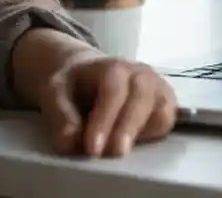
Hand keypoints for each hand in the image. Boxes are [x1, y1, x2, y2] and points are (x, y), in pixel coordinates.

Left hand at [12, 30, 177, 156]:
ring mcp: (157, 88)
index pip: (113, 91)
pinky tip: (132, 143)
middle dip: (127, 128)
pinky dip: (153, 135)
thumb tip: (70, 142)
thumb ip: (60, 115)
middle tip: (112, 154)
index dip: (104, 120)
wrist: (87, 73)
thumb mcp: (55, 92)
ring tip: (119, 151)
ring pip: (161, 110)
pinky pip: (167, 121)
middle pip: (142, 98)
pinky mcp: (165, 104)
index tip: (92, 149)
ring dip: (143, 133)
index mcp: (113, 67)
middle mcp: (141, 74)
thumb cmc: (73, 84)